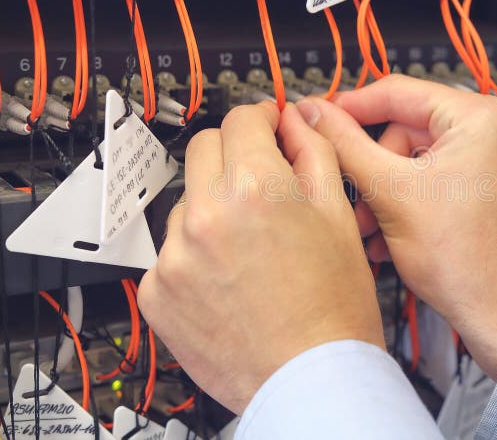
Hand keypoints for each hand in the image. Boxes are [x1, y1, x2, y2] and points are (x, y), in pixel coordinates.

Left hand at [138, 102, 383, 413]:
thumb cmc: (334, 307)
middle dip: (234, 152)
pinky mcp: (157, 292)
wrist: (311, 378)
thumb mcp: (339, 215)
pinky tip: (228, 277)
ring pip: (187, 200)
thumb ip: (313, 153)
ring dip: (213, 206)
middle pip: (204, 148)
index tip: (267, 126)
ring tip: (248, 246)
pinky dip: (195, 253)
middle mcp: (206, 216)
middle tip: (260, 180)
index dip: (261, 117)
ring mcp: (174, 255)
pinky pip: (170, 250)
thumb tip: (294, 120)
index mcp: (256, 189)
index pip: (241, 120)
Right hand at [298, 76, 496, 377]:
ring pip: (421, 156)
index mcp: (484, 117)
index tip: (321, 116)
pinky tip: (391, 230)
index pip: (399, 92)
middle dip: (375, 167)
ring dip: (388, 189)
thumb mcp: (390, 193)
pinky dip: (414, 197)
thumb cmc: (465, 261)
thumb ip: (346, 145)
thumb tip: (316, 112)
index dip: (351, 107)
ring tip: (370, 223)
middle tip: (354, 196)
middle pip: (409, 128)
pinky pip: (442, 175)